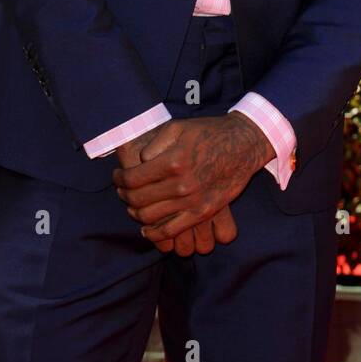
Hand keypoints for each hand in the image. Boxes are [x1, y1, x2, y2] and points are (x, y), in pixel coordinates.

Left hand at [114, 112, 273, 242]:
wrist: (243, 145)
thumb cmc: (208, 132)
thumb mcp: (178, 127)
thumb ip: (154, 143)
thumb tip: (139, 162)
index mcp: (173, 161)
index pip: (133, 179)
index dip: (119, 179)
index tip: (117, 176)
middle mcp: (182, 184)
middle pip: (138, 200)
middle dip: (124, 196)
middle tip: (121, 190)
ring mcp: (193, 201)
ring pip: (151, 217)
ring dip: (135, 213)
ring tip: (132, 205)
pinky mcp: (203, 212)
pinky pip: (172, 231)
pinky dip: (154, 234)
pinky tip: (146, 228)